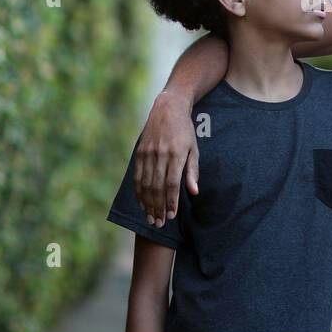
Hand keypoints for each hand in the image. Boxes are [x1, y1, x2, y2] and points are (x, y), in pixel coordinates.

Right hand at [132, 92, 199, 227]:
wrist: (168, 108)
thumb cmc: (185, 131)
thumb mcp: (194, 149)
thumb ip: (192, 171)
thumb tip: (194, 192)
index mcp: (176, 154)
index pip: (172, 184)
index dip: (171, 201)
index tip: (170, 216)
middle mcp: (160, 154)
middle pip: (157, 187)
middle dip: (158, 207)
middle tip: (158, 223)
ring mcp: (148, 152)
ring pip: (146, 183)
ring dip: (147, 203)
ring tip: (150, 217)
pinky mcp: (139, 151)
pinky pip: (138, 175)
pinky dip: (138, 190)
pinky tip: (141, 202)